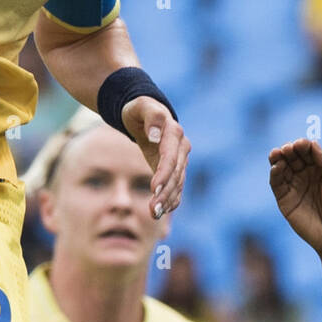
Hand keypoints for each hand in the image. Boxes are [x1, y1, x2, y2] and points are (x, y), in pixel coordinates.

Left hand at [121, 96, 188, 217]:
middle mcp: (181, 146)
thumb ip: (152, 117)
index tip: (153, 189)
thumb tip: (156, 135)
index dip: (163, 173)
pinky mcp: (176, 167)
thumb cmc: (140, 109)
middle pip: (175, 174)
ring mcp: (181, 158)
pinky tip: (163, 212)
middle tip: (152, 211)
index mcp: (174, 132)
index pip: (170, 157)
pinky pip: (177, 186)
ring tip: (154, 215)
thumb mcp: (141, 106)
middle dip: (165, 193)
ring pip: (178, 183)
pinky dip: (172, 199)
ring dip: (168, 200)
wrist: (146, 114)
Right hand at [269, 139, 321, 253]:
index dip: (304, 145)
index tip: (302, 143)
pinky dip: (274, 173)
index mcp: (320, 169)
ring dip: (278, 157)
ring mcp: (294, 186)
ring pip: (282, 166)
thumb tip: (314, 144)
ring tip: (278, 153)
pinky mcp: (284, 198)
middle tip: (289, 148)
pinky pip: (276, 183)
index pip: (308, 151)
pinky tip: (276, 166)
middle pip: (293, 156)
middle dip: (290, 149)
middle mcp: (305, 174)